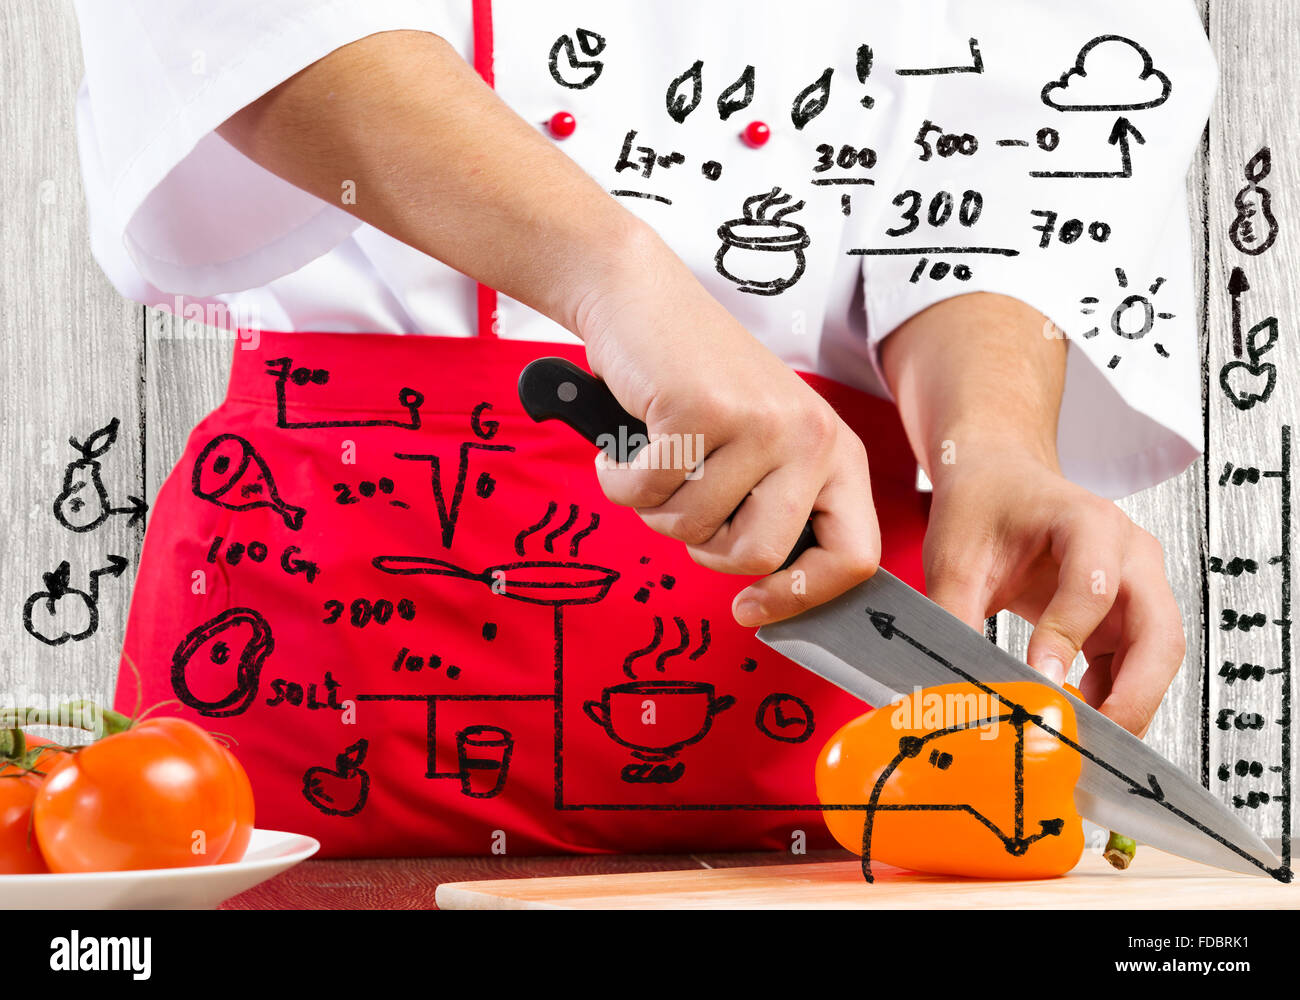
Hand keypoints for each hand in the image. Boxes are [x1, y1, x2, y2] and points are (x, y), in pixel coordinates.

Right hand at [578, 228, 879, 625]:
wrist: (638, 298)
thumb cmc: (692, 383)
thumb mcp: (758, 447)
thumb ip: (774, 510)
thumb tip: (767, 599)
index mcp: (835, 453)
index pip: (852, 557)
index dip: (798, 597)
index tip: (748, 607)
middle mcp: (810, 437)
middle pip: (758, 555)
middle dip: (703, 546)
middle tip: (683, 501)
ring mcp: (758, 422)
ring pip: (693, 529)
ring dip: (653, 505)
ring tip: (655, 455)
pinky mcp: (700, 410)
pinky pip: (645, 492)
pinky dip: (619, 478)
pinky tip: (624, 442)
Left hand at [923, 453, 1185, 735]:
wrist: (998, 479)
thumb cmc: (983, 505)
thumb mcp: (955, 557)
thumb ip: (954, 617)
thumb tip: (952, 685)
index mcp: (1088, 521)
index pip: (1092, 587)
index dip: (1066, 638)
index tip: (1037, 681)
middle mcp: (1129, 552)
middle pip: (1157, 631)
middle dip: (1133, 693)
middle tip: (1095, 741)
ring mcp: (1136, 584)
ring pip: (1157, 655)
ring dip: (1129, 703)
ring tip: (1083, 743)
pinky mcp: (1126, 614)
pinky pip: (1136, 664)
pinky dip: (1114, 697)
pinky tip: (1076, 721)